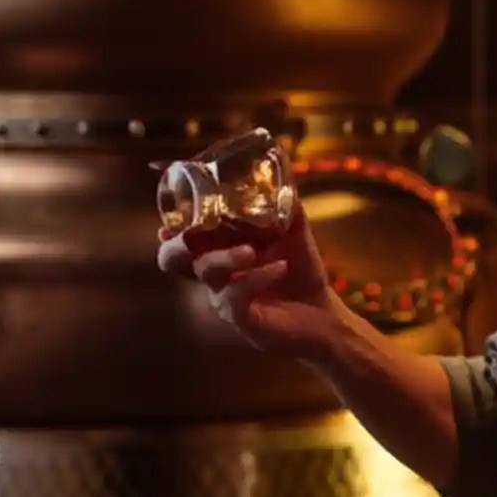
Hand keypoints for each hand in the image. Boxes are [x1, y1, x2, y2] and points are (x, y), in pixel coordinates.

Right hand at [157, 206, 347, 358]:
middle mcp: (215, 273)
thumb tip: (284, 179)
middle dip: (176, 245)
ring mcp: (224, 297)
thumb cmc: (301, 270)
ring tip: (251, 250)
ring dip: (226, 257)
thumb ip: (286, 207)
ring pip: (206, 273)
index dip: (173, 222)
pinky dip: (255, 277)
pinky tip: (279, 267)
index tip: (173, 208)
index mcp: (220, 249)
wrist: (323, 312)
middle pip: (173, 260)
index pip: (184, 234)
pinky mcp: (240, 318)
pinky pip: (235, 296)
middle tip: (191, 233)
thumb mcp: (294, 233)